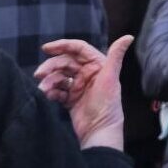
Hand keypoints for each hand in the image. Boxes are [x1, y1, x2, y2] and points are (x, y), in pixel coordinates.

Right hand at [35, 35, 131, 150]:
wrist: (99, 131)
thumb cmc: (107, 104)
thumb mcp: (110, 77)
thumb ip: (116, 56)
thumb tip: (129, 36)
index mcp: (97, 64)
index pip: (78, 49)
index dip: (62, 46)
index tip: (46, 48)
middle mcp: (87, 73)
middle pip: (65, 62)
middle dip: (51, 66)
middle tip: (39, 74)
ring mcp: (78, 86)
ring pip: (59, 76)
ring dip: (49, 81)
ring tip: (43, 89)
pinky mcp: (70, 98)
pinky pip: (57, 90)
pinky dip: (51, 91)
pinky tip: (48, 96)